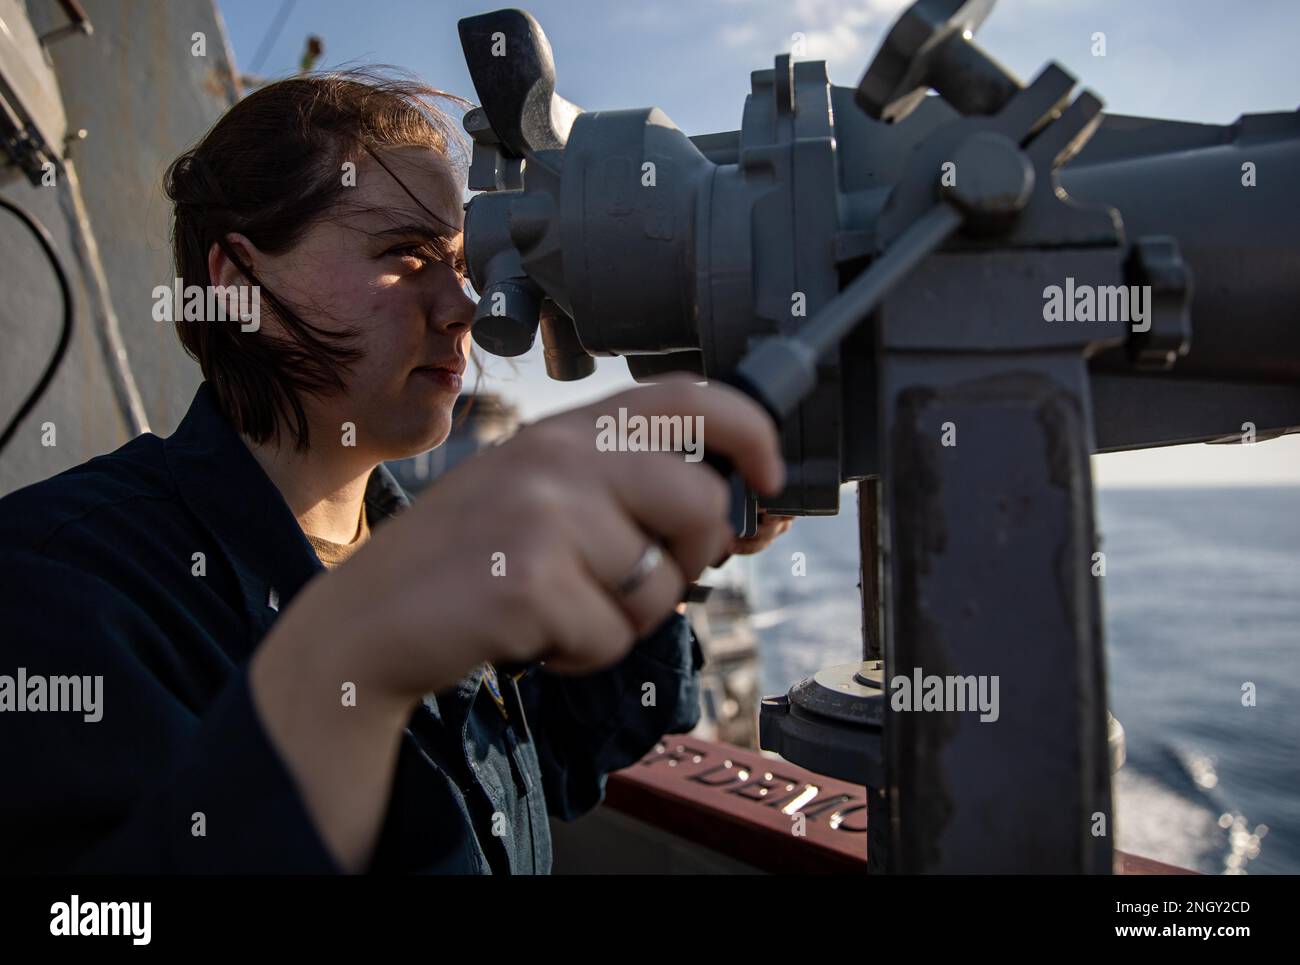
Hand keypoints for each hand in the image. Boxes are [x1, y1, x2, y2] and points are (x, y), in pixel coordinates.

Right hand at [251, 375, 782, 870]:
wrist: (368, 617)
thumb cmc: (469, 558)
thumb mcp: (543, 494)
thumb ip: (626, 489)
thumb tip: (741, 514)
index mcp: (568, 430)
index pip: (689, 397)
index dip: (752, 433)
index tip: (767, 479)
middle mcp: (560, 458)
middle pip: (701, 504)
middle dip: (691, 559)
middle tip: (637, 579)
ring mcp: (544, 517)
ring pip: (660, 585)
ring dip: (621, 618)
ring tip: (557, 604)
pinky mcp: (530, 583)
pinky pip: (612, 638)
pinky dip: (581, 653)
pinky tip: (531, 632)